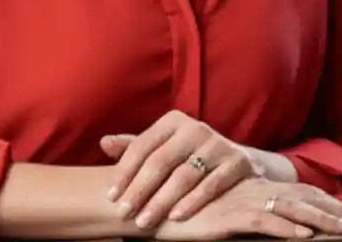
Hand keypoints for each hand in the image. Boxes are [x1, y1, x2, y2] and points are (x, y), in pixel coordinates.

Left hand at [101, 110, 262, 226]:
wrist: (237, 162)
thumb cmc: (188, 156)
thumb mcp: (162, 148)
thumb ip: (133, 147)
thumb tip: (104, 143)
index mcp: (173, 121)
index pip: (142, 146)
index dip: (124, 171)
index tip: (111, 196)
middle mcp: (195, 128)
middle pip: (161, 161)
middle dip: (140, 190)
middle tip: (124, 213)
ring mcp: (218, 144)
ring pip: (184, 175)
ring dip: (162, 201)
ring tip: (145, 221)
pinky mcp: (237, 161)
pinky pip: (212, 184)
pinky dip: (193, 202)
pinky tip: (176, 217)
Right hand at [150, 177, 341, 240]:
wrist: (147, 202)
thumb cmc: (178, 207)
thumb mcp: (214, 211)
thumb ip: (239, 210)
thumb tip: (264, 216)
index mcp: (253, 188)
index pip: (298, 192)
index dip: (326, 202)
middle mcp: (253, 192)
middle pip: (304, 199)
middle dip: (336, 211)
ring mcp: (242, 202)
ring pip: (293, 209)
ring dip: (324, 220)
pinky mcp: (228, 215)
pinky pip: (264, 221)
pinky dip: (286, 227)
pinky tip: (306, 235)